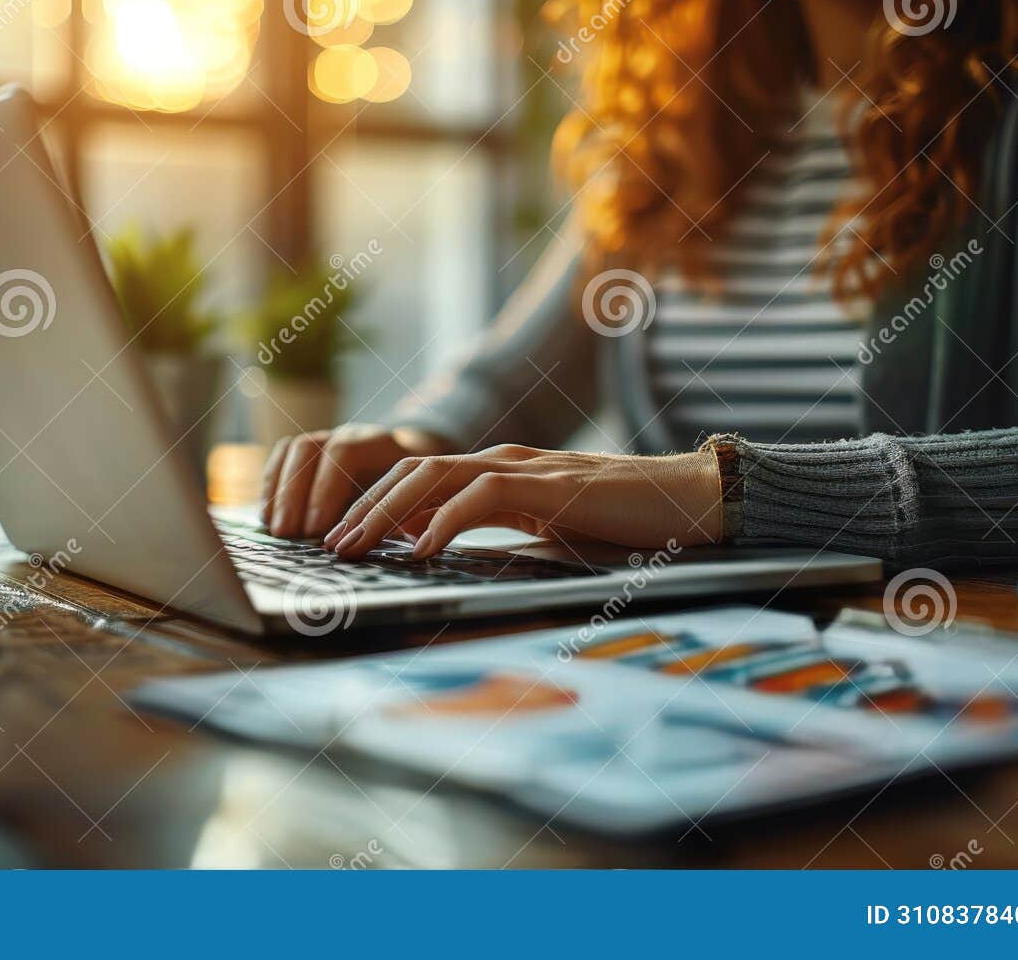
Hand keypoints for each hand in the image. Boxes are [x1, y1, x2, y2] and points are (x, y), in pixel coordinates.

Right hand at [261, 424, 457, 538]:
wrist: (420, 465)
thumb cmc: (419, 492)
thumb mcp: (418, 501)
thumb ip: (395, 517)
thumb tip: (363, 545)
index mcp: (381, 442)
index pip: (345, 453)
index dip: (326, 490)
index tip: (317, 529)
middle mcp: (351, 433)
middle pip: (311, 448)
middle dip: (295, 494)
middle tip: (289, 535)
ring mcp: (330, 437)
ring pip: (294, 449)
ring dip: (280, 491)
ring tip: (276, 529)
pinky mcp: (313, 451)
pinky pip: (283, 457)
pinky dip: (272, 485)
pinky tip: (268, 516)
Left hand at [322, 445, 723, 558]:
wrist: (687, 501)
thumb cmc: (623, 521)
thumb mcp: (549, 530)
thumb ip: (505, 532)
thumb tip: (454, 557)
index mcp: (501, 471)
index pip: (422, 477)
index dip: (377, 505)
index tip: (346, 539)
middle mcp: (505, 460)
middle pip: (414, 470)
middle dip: (364, 506)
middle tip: (330, 544)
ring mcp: (527, 468)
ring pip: (435, 475)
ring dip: (387, 511)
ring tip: (356, 546)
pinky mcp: (551, 486)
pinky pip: (482, 495)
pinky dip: (444, 520)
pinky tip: (419, 547)